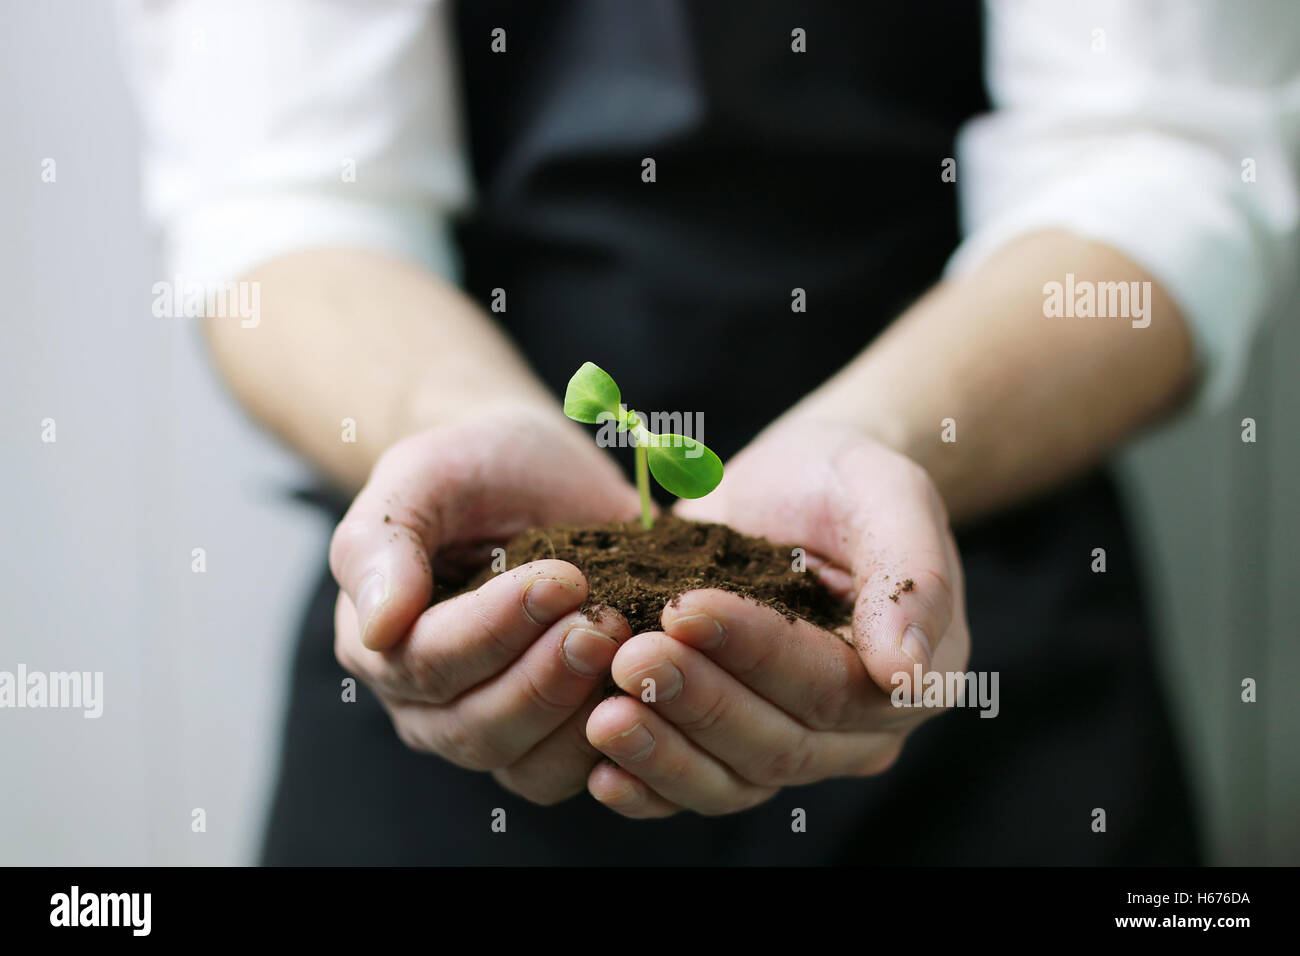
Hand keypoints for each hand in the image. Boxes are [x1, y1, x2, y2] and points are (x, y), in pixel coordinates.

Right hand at [330, 409, 642, 803]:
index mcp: (380, 642)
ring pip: (527, 765)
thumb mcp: (422, 476)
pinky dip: (614, 742)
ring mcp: (491, 725)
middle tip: (602, 624)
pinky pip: (574, 773)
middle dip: (546, 680)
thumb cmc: (472, 468)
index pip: (429, 663)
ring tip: (626, 647)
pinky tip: (646, 688)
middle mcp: (427, 703)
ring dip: (581, 715)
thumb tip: (378, 627)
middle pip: (478, 728)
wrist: (535, 472)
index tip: (563, 580)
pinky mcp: (551, 737)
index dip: (496, 629)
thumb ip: (383, 544)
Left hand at [584, 421, 968, 816]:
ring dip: (666, 753)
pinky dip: (650, 786)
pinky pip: (697, 785)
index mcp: (910, 679)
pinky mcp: (733, 742)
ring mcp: (794, 743)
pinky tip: (601, 774)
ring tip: (603, 717)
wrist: (796, 483)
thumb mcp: (889, 497)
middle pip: (779, 744)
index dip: (756, 653)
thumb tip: (908, 673)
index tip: (683, 608)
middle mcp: (857, 731)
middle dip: (699, 702)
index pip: (831, 685)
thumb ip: (911, 578)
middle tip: (629, 657)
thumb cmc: (847, 481)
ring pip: (734, 780)